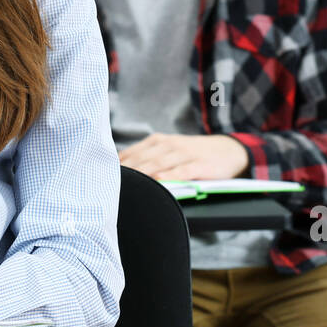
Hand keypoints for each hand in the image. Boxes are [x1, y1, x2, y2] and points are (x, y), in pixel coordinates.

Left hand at [119, 133, 248, 179]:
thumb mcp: (168, 151)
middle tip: (106, 184)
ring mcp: (184, 154)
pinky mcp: (199, 165)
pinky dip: (170, 176)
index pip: (131, 153)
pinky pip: (182, 171)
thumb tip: (119, 172)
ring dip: (142, 174)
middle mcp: (168, 145)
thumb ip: (146, 159)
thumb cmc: (192, 155)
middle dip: (125, 171)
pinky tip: (160, 182)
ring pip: (158, 164)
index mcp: (157, 142)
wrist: (228, 150)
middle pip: (141, 159)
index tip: (98, 176)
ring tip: (127, 184)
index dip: (115, 165)